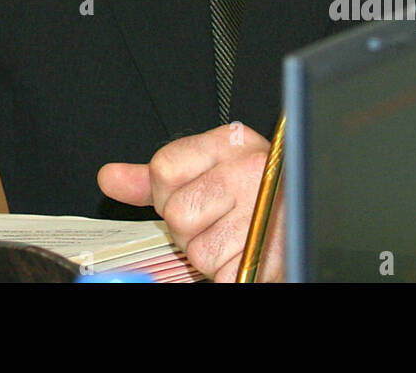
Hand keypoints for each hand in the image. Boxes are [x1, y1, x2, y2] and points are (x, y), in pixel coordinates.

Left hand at [97, 123, 285, 281]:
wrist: (306, 214)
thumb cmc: (252, 194)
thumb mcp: (205, 170)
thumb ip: (154, 178)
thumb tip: (109, 178)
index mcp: (228, 142)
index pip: (163, 169)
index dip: (168, 194)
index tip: (190, 195)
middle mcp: (248, 168)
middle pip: (177, 213)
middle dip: (188, 229)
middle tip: (214, 223)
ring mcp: (264, 208)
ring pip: (198, 249)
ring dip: (211, 254)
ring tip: (233, 238)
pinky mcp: (272, 250)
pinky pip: (223, 274)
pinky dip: (228, 273)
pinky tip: (242, 255)